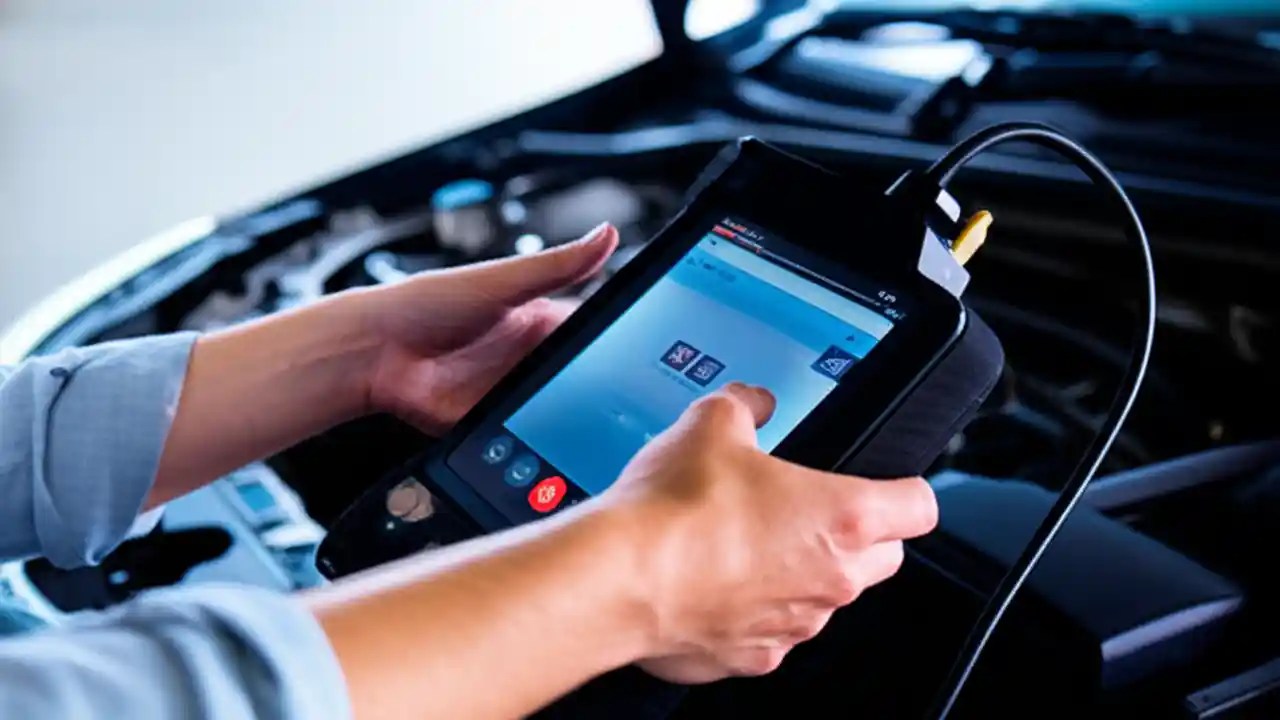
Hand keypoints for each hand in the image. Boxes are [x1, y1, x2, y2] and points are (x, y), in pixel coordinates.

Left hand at [358, 223, 617, 433]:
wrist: (375, 353)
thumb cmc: (427, 304)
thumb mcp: (501, 281)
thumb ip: (556, 264)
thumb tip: (606, 234)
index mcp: (539, 320)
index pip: (595, 332)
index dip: (623, 343)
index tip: (657, 354)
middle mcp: (531, 358)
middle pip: (585, 377)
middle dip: (611, 390)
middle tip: (641, 402)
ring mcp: (515, 393)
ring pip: (564, 412)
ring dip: (582, 422)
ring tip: (614, 431)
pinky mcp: (496, 424)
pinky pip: (531, 439)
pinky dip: (549, 447)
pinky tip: (569, 452)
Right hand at [603, 383, 937, 682]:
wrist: (620, 578)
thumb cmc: (674, 510)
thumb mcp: (711, 423)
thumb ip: (745, 404)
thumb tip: (753, 401)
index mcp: (844, 516)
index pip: (919, 506)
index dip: (903, 488)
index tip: (885, 483)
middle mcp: (832, 577)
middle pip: (882, 557)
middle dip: (856, 534)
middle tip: (803, 508)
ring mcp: (796, 623)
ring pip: (824, 596)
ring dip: (800, 571)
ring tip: (744, 542)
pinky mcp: (755, 657)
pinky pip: (773, 631)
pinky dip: (753, 609)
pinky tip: (713, 581)